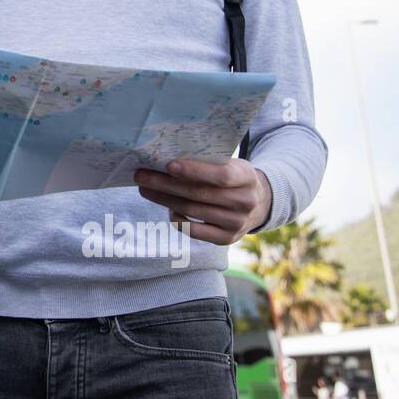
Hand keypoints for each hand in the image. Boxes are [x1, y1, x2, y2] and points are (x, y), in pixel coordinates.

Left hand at [134, 158, 272, 244]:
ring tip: (145, 189)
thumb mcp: (230, 163)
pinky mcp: (226, 239)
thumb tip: (165, 158)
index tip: (169, 165)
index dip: (194, 171)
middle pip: (198, 194)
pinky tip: (167, 208)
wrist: (258, 203)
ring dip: (164, 199)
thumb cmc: (233, 177)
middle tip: (141, 176)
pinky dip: (177, 219)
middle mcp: (245, 202)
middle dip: (165, 185)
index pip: (221, 175)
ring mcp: (237, 223)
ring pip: (192, 211)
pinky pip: (194, 231)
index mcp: (247, 177)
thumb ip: (208, 162)